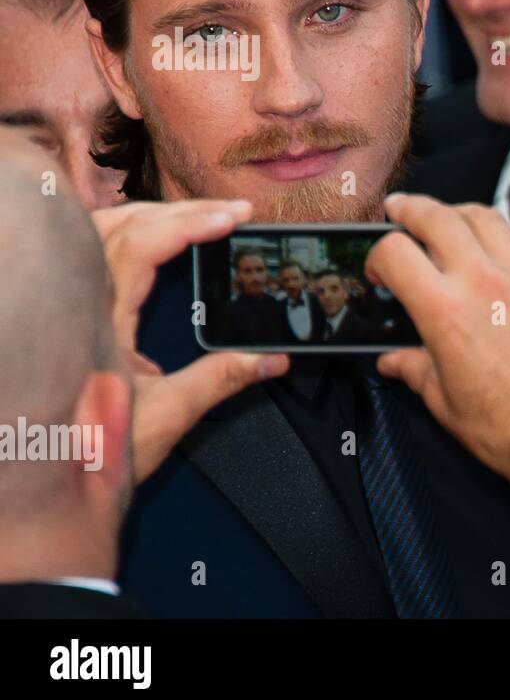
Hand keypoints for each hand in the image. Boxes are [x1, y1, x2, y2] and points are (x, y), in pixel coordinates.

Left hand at [91, 199, 288, 482]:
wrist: (46, 488)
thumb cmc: (96, 453)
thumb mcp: (168, 415)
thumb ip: (221, 380)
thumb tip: (273, 358)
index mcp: (101, 321)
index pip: (143, 247)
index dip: (190, 223)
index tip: (234, 218)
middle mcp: (80, 303)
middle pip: (126, 225)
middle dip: (185, 211)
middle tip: (235, 213)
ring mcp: (73, 304)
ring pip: (105, 229)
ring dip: (156, 214)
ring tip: (204, 216)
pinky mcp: (75, 312)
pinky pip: (96, 248)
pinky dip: (132, 230)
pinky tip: (159, 236)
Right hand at [366, 193, 509, 512]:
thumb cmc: (508, 428)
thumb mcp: (444, 401)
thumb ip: (414, 368)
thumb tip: (393, 359)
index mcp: (445, 312)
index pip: (395, 251)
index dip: (377, 256)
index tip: (379, 270)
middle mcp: (485, 282)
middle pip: (438, 216)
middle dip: (411, 210)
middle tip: (400, 211)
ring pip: (486, 216)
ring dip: (459, 215)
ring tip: (448, 224)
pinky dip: (506, 236)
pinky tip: (499, 251)